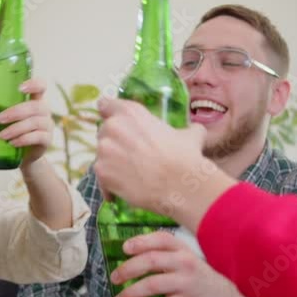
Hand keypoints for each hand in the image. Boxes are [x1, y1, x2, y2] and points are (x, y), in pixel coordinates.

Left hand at [0, 78, 54, 166]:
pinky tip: (12, 143)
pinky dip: (23, 140)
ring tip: (0, 136)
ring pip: (34, 123)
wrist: (22, 155)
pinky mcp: (46, 140)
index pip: (41, 86)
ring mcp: (47, 125)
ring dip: (15, 129)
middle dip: (14, 112)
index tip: (20, 87)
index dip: (34, 84)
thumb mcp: (2, 114)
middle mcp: (43, 110)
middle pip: (34, 106)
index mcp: (34, 100)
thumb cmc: (12, 129)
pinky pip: (37, 137)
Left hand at [94, 98, 229, 231]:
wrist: (180, 184)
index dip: (109, 114)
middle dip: (114, 143)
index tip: (113, 122)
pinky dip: (110, 185)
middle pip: (104, 133)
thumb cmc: (186, 155)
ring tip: (130, 175)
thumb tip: (195, 130)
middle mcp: (113, 127)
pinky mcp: (101, 172)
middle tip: (131, 156)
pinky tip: (124, 190)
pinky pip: (102, 179)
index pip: (106, 105)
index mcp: (130, 112)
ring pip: (102, 156)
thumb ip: (186, 129)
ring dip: (112, 164)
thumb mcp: (190, 134)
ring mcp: (104, 150)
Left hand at [109, 231, 252, 296]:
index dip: (141, 241)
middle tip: (114, 278)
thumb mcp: (184, 257)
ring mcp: (186, 284)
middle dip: (128, 269)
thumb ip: (162, 254)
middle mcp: (184, 263)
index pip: (161, 239)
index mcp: (182, 249)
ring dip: (130, 293)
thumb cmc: (196, 275)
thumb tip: (128, 256)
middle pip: (151, 261)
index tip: (124, 248)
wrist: (225, 296)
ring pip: (152, 285)